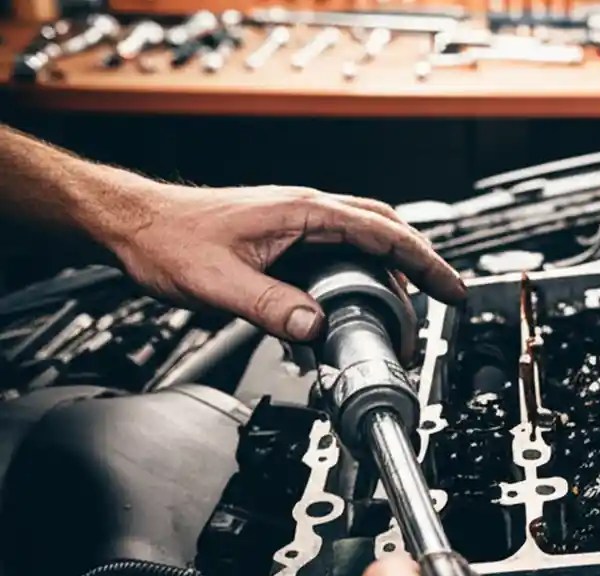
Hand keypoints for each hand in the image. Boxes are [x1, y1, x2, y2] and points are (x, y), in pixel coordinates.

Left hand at [99, 182, 464, 341]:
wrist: (134, 225)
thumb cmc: (168, 241)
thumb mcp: (218, 283)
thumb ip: (270, 307)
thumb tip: (316, 327)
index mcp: (303, 213)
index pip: (383, 235)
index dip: (425, 263)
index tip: (451, 289)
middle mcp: (307, 210)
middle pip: (387, 228)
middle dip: (422, 261)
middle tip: (447, 294)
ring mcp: (298, 221)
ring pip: (367, 234)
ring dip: (396, 264)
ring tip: (411, 302)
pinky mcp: (287, 235)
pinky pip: (343, 247)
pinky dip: (366, 267)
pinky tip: (361, 295)